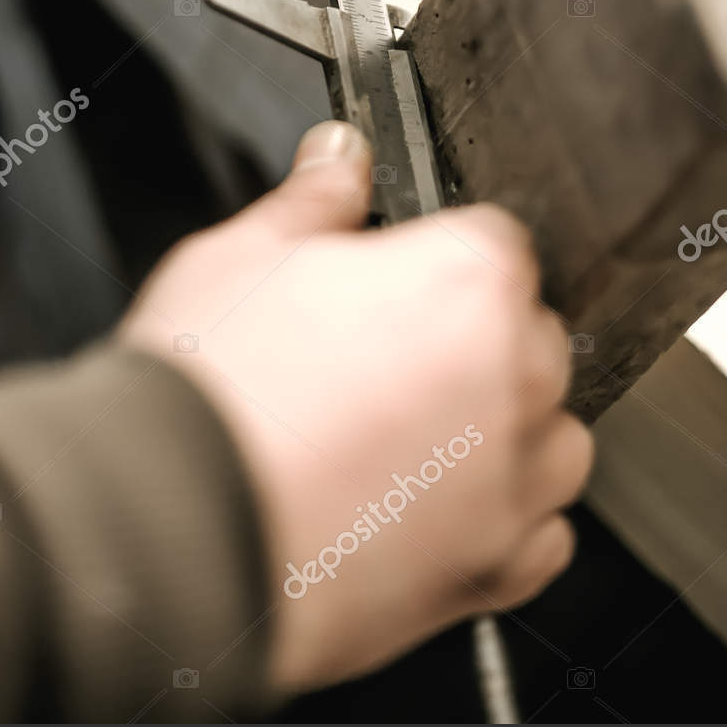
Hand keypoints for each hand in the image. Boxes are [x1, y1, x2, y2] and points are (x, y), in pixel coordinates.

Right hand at [123, 121, 592, 696]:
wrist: (173, 537)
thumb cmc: (208, 398)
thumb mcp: (241, 256)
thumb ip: (313, 200)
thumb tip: (339, 157)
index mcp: (466, 280)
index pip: (494, 241)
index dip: (433, 259)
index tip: (391, 284)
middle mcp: (514, 378)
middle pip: (530, 337)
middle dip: (472, 342)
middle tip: (378, 363)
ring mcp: (513, 480)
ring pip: (552, 438)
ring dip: (504, 432)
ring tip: (410, 439)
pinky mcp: (498, 569)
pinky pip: (540, 535)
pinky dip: (503, 524)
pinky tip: (430, 512)